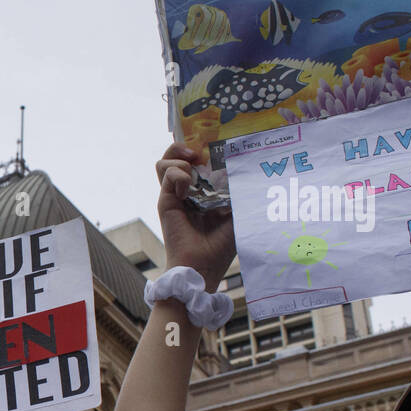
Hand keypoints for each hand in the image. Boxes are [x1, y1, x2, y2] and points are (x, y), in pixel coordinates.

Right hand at [156, 142, 235, 291]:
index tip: (214, 146)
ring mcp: (174, 195)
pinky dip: (178, 176)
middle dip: (185, 146)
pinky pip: (166, 174)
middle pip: (176, 155)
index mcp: (204, 190)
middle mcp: (187, 190)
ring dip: (178, 159)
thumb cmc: (222, 244)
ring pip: (165, 162)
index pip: (197, 159)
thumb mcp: (239, 210)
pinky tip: (187, 192)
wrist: (203, 265)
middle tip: (198, 153)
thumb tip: (245, 162)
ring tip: (192, 170)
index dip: (201, 147)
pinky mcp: (165, 200)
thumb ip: (240, 187)